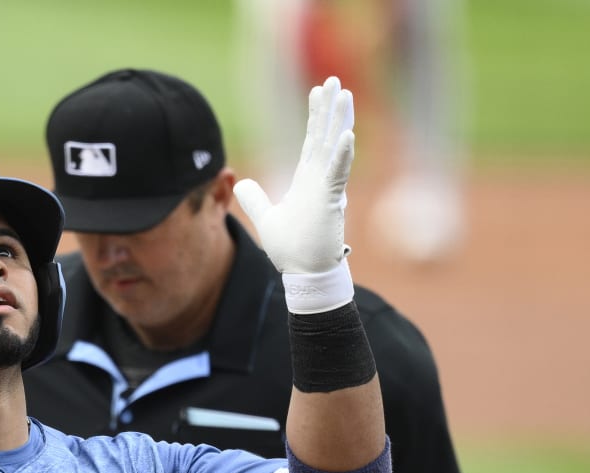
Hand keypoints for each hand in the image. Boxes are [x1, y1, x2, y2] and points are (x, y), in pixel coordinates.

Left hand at [234, 77, 355, 311]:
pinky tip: (347, 135)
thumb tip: (242, 182)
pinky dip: (342, 155)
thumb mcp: (267, 219)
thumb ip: (256, 199)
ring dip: (340, 121)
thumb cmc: (292, 250)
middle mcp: (319, 180)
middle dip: (330, 108)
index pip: (311, 141)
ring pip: (334, 147)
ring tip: (345, 95)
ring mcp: (327, 189)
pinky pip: (338, 174)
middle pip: (325, 136)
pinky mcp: (330, 203)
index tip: (317, 91)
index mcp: (307, 181)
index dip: (315, 116)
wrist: (305, 274)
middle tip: (335, 81)